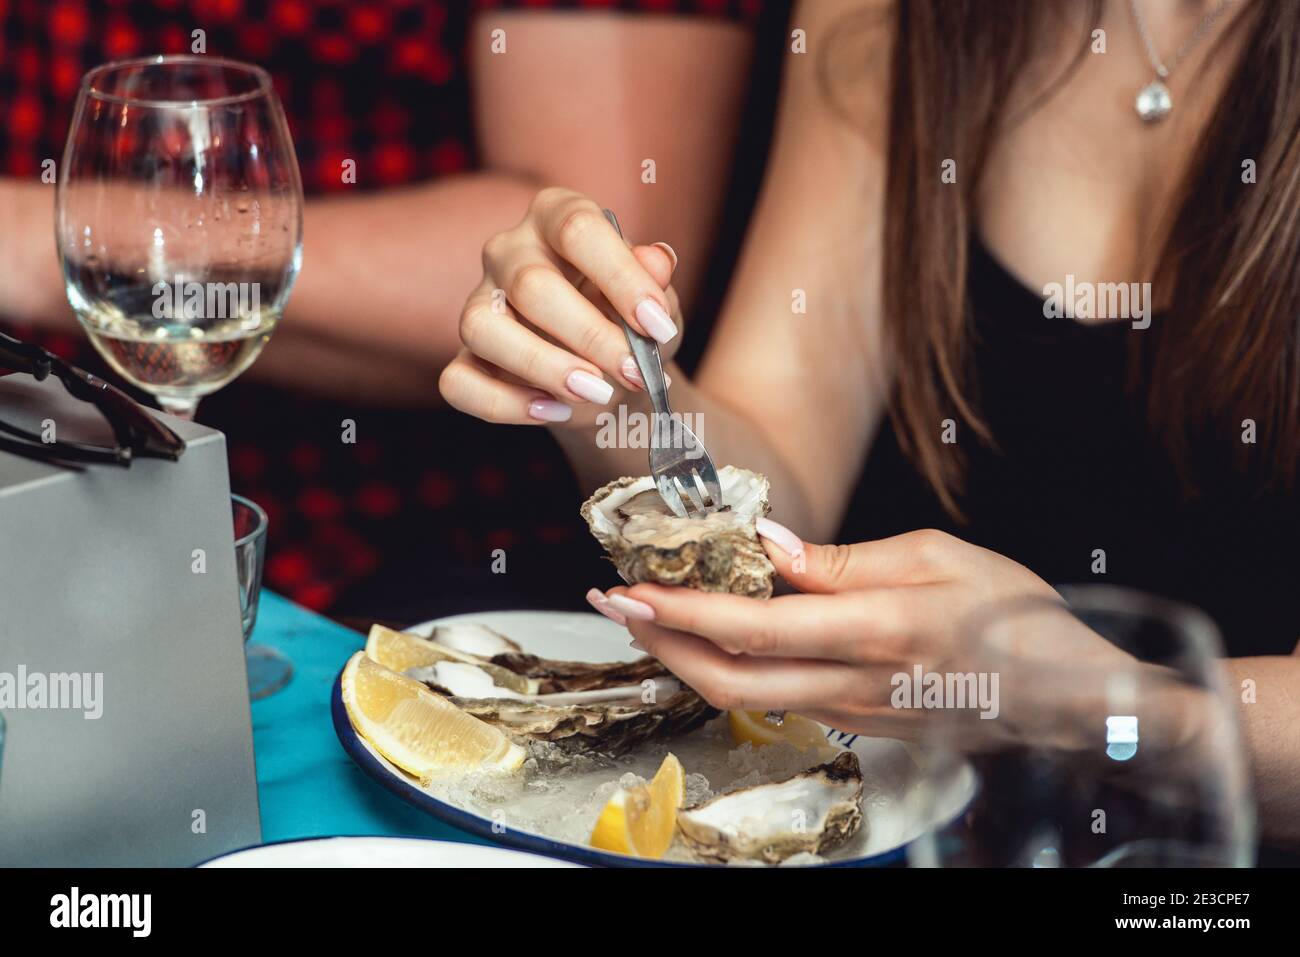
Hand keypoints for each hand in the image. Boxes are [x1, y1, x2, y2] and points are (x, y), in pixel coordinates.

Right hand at [439, 187, 680, 426]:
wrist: (612, 376)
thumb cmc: (631, 325)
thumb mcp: (658, 302)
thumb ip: (657, 283)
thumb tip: (657, 261)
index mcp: (555, 217)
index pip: (577, 228)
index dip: (620, 277)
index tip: (657, 324)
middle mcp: (508, 251)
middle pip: (530, 284)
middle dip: (589, 335)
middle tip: (633, 372)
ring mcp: (478, 303)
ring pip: (481, 328)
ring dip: (542, 367)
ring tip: (595, 393)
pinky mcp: (463, 358)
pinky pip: (459, 382)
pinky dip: (505, 404)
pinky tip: (554, 412)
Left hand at [586, 525, 1092, 743]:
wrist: (1067, 696)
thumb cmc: (1013, 613)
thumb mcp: (936, 555)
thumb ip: (842, 559)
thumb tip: (767, 545)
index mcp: (872, 629)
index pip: (751, 627)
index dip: (681, 611)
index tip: (630, 589)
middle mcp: (851, 683)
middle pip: (726, 681)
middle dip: (658, 644)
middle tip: (616, 606)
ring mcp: (852, 712)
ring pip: (744, 698)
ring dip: (686, 658)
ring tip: (651, 616)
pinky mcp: (859, 723)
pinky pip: (776, 700)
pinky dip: (730, 669)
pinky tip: (716, 638)